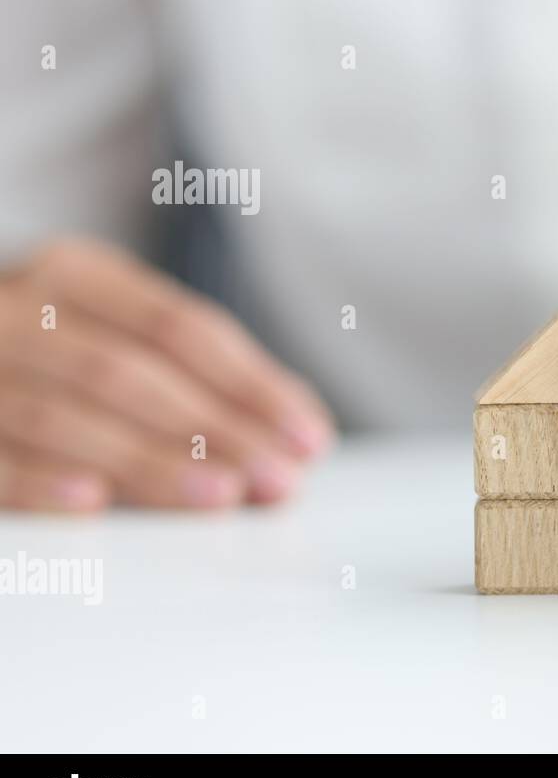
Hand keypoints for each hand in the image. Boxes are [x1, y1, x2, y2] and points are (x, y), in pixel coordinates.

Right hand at [0, 240, 333, 511]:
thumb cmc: (45, 359)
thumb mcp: (112, 337)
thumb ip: (195, 375)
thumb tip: (297, 432)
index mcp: (74, 274)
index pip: (181, 328)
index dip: (252, 384)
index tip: (308, 437)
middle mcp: (14, 308)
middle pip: (131, 371)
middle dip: (215, 430)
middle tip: (278, 480)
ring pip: (62, 413)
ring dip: (148, 459)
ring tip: (220, 497)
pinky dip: (36, 478)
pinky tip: (92, 502)